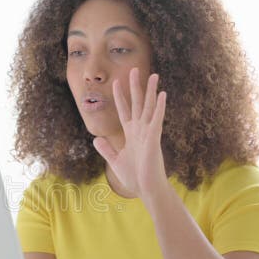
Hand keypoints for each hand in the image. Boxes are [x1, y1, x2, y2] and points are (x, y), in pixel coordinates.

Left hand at [93, 67, 167, 198]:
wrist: (147, 189)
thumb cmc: (135, 177)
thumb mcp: (115, 161)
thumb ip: (106, 150)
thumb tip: (96, 140)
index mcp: (131, 134)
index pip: (124, 110)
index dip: (120, 96)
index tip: (115, 83)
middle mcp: (140, 130)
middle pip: (137, 103)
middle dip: (135, 87)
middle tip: (133, 69)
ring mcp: (148, 133)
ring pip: (148, 108)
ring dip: (151, 91)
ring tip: (154, 75)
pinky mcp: (154, 139)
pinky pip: (156, 120)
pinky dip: (159, 108)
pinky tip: (162, 95)